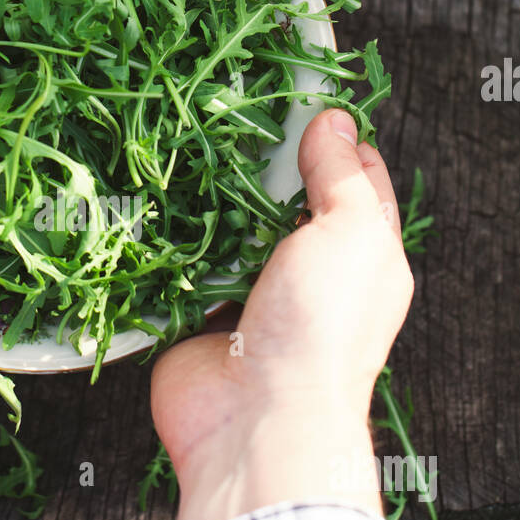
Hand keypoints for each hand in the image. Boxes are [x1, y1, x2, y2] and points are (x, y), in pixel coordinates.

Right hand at [151, 108, 414, 519]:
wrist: (253, 423)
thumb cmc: (319, 335)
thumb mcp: (349, 234)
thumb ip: (340, 176)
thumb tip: (334, 125)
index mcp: (363, 258)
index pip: (356, 181)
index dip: (333, 138)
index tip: (300, 95)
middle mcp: (309, 278)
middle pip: (282, 202)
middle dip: (259, 167)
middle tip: (228, 118)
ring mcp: (252, 300)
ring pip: (228, 232)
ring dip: (209, 206)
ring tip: (186, 153)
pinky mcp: (199, 318)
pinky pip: (182, 269)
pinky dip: (170, 247)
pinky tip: (156, 211)